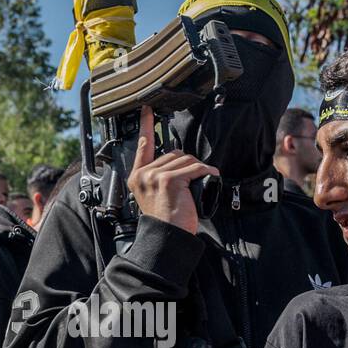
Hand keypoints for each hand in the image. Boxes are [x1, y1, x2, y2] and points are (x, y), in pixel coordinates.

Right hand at [127, 105, 215, 235]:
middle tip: (191, 185)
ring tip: (197, 187)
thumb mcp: (156, 195)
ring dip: (198, 170)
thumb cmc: (167, 221)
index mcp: (137, 177)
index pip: (142, 146)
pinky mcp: (168, 180)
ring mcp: (154, 176)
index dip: (146, 125)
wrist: (168, 238)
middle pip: (173, 153)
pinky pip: (194, 168)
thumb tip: (179, 159)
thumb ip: (159, 176)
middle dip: (188, 165)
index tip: (147, 109)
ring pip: (185, 160)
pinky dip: (206, 172)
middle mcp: (143, 174)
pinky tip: (210, 179)